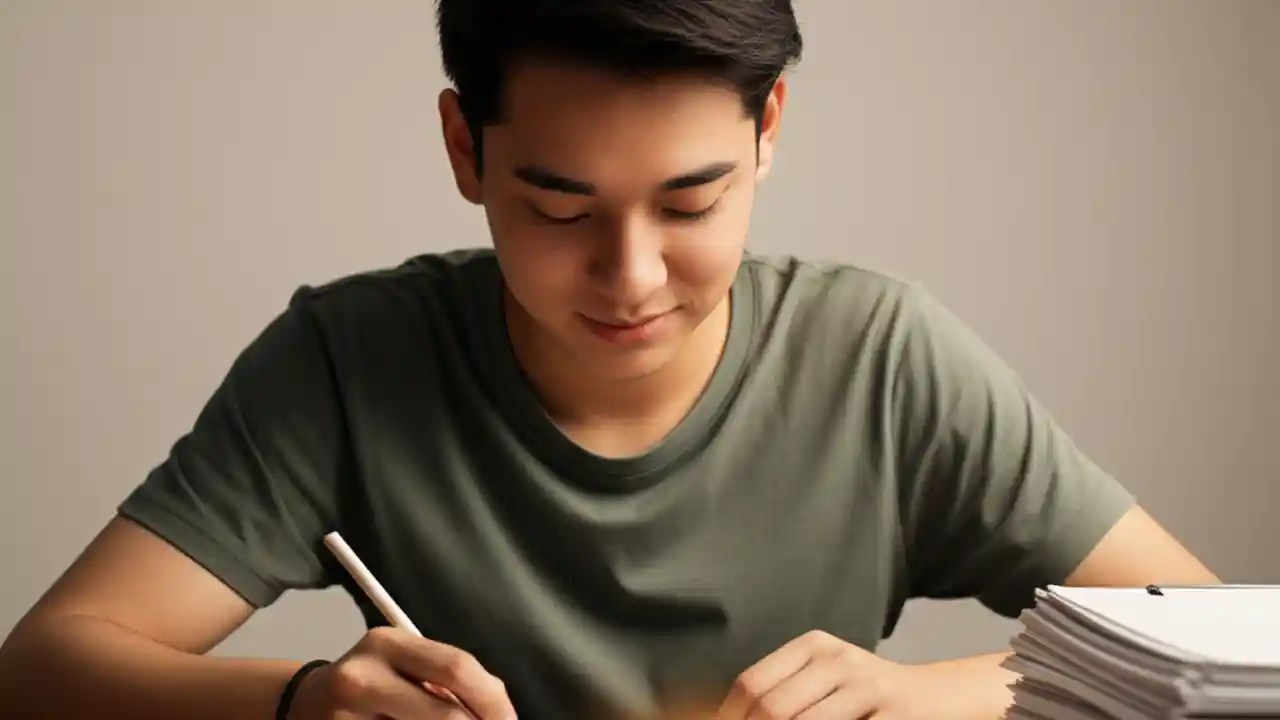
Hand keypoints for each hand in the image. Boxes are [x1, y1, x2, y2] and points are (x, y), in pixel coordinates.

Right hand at [288, 626, 516, 719]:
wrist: (302, 705)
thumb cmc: (370, 686)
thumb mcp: (403, 668)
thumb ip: (446, 684)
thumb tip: (500, 715)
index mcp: (388, 642)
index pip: (457, 667)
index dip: (493, 700)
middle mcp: (363, 676)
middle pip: (446, 715)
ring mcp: (347, 716)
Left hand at [713, 630, 1001, 719]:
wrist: (939, 698)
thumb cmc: (868, 697)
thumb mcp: (825, 681)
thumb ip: (783, 696)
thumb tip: (727, 717)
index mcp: (814, 646)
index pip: (752, 684)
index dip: (730, 717)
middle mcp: (839, 659)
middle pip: (773, 709)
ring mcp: (868, 688)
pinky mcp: (893, 716)